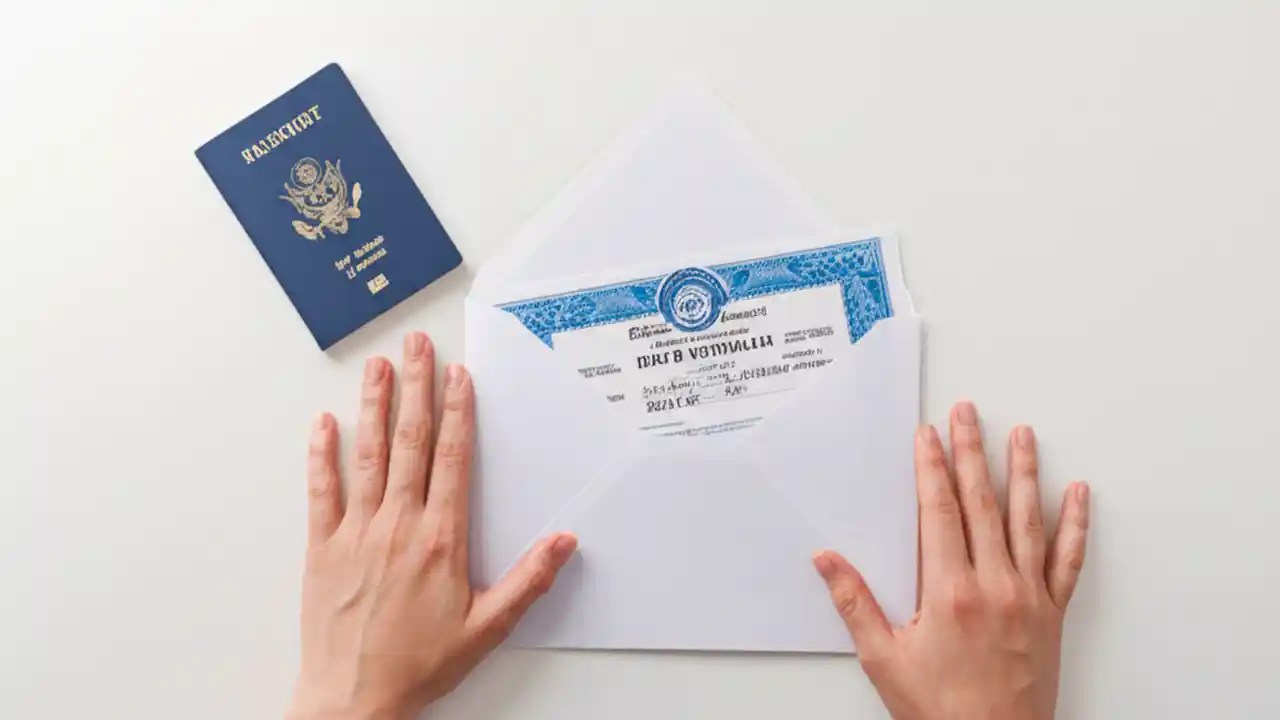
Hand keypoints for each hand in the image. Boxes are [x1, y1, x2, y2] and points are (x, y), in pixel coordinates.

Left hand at [288, 332, 577, 719]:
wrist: (353, 699)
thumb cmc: (418, 665)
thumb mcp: (487, 628)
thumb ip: (528, 581)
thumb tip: (564, 542)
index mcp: (441, 540)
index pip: (453, 460)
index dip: (458, 412)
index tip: (459, 377)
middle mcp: (398, 525)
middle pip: (411, 442)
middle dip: (416, 388)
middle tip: (417, 347)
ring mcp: (356, 533)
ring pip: (368, 455)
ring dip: (373, 406)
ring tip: (378, 366)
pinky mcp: (322, 549)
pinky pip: (321, 491)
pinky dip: (321, 455)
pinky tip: (324, 424)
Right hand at [814, 402, 1089, 719]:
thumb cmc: (941, 711)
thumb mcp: (883, 658)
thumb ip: (854, 603)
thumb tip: (826, 560)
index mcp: (950, 592)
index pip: (939, 511)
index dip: (931, 467)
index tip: (928, 436)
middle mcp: (995, 586)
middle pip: (981, 503)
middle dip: (972, 452)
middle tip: (968, 413)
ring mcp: (1029, 597)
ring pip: (1027, 520)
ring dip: (1023, 472)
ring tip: (1021, 434)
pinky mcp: (1052, 614)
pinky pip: (1068, 560)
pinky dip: (1075, 525)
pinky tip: (1078, 494)